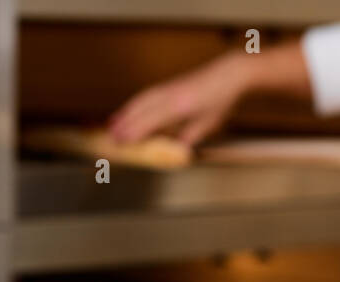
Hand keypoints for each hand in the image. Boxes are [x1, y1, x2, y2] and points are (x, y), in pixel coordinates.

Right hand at [107, 52, 251, 145]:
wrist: (229, 73)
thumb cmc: (221, 100)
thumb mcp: (208, 125)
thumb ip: (189, 137)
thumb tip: (174, 150)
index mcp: (181, 106)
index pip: (152, 120)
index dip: (135, 131)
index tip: (121, 141)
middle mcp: (171, 95)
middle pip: (141, 109)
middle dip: (125, 124)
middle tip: (110, 138)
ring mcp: (169, 87)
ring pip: (141, 100)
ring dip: (125, 112)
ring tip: (112, 124)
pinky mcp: (169, 84)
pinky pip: (146, 94)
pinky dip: (134, 103)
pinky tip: (128, 110)